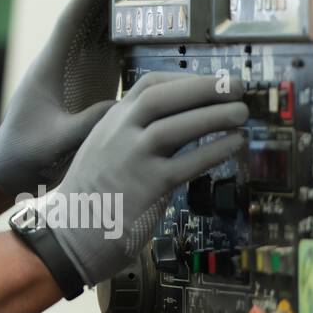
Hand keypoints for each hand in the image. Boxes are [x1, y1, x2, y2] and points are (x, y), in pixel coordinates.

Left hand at [0, 0, 119, 198]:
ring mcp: (72, 75)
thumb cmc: (25, 155)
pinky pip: (105, 56)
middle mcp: (61, 64)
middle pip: (88, 19)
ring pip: (97, 34)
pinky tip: (141, 28)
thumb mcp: (56, 141)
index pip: (72, 20)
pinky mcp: (82, 88)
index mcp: (49, 68)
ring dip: (117, 10)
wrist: (9, 168)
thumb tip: (124, 107)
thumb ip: (87, 124)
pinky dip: (122, 38)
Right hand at [46, 72, 247, 286]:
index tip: (209, 83)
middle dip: (204, 87)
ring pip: (177, 126)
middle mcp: (119, 133)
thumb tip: (176, 127)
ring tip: (243, 113)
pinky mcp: (148, 186)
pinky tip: (234, 145)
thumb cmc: (89, 195)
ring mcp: (132, 158)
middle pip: (163, 98)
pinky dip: (215, 150)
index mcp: (110, 122)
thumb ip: (132, 135)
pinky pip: (188, 163)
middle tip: (238, 86)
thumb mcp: (103, 150)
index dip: (184, 80)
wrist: (69, 232)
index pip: (148, 86)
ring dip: (215, 116)